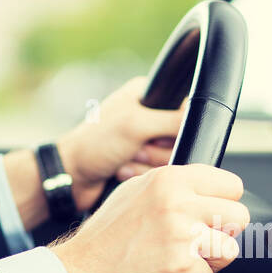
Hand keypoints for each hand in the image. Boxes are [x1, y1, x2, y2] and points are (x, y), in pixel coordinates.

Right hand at [49, 164, 248, 272]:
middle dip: (223, 235)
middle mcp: (177, 202)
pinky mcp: (182, 267)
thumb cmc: (102, 241)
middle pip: (240, 216)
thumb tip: (204, 193)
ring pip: (229, 250)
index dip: (224, 205)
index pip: (230, 184)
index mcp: (169, 179)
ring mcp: (182, 235)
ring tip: (182, 264)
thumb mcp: (134, 193)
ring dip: (209, 264)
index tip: (212, 217)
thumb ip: (171, 189)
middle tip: (199, 244)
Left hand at [57, 77, 187, 211]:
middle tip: (133, 148)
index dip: (173, 130)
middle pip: (178, 140)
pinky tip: (120, 169)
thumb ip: (172, 121)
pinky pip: (157, 173)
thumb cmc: (93, 144)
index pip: (185, 110)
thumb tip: (202, 119)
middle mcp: (147, 116)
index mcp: (146, 96)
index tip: (155, 135)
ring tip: (123, 159)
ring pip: (169, 159)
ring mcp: (143, 140)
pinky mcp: (140, 163)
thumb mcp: (136, 125)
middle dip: (155, 150)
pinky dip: (138, 174)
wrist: (69, 177)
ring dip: (144, 164)